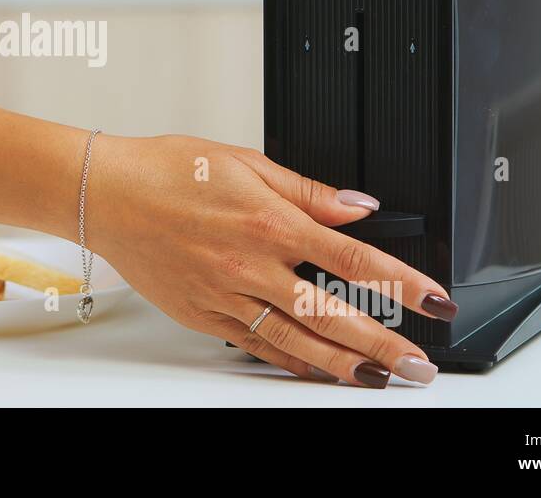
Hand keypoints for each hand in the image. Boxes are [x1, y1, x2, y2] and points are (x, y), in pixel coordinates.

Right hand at [90, 134, 457, 387]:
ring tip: (380, 379)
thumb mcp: (245, 161)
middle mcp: (250, 265)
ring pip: (296, 340)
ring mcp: (225, 295)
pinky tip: (317, 372)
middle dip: (383, 343)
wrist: (106, 194)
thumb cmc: (167, 171)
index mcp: (268, 221)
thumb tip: (358, 207)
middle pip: (332, 314)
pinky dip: (291, 362)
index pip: (353, 260)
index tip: (434, 301)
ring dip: (344, 364)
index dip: (402, 284)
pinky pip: (256, 345)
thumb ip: (308, 190)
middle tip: (418, 365)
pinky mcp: (203, 314)